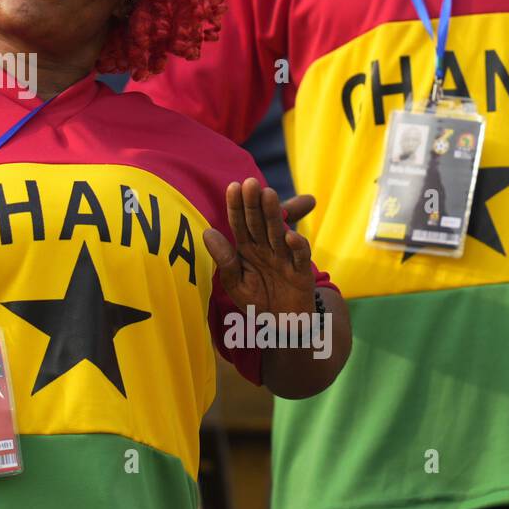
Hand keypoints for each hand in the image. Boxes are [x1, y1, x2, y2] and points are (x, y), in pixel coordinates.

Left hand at [202, 177, 316, 318]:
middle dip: (254, 203)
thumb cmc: (257, 300)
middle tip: (250, 182)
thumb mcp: (235, 284)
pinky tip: (289, 236)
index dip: (236, 206)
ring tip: (268, 195)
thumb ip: (224, 260)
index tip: (232, 186)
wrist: (282, 326)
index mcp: (248, 248)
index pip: (240, 223)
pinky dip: (297, 247)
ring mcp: (285, 259)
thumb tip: (207, 233)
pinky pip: (300, 258)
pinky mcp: (302, 274)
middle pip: (259, 223)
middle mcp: (267, 248)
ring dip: (274, 215)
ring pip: (278, 233)